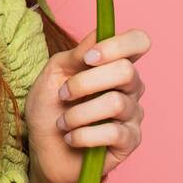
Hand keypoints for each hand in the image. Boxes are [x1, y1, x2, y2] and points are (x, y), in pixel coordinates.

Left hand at [26, 28, 149, 182]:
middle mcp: (130, 87)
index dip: (116, 45)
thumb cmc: (49, 107)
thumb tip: (99, 34)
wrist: (43, 148)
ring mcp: (133, 114)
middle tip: (63, 94)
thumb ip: (76, 54)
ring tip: (63, 123)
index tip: (88, 58)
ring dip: (78, 114)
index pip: (138, 41)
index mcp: (113, 64)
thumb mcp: (53, 74)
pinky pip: (113, 133)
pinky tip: (71, 138)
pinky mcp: (130, 141)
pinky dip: (83, 135)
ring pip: (116, 103)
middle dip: (84, 83)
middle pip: (126, 71)